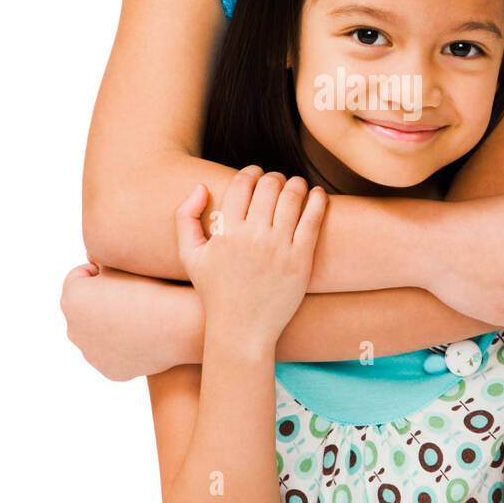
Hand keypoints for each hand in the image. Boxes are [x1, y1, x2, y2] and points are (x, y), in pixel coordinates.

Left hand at [60, 261, 192, 380]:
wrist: (179, 323)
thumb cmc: (153, 287)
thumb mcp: (123, 264)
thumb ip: (101, 262)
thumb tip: (90, 262)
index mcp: (71, 299)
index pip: (78, 277)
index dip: (100, 270)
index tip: (122, 273)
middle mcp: (73, 330)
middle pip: (83, 309)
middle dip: (99, 302)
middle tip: (130, 296)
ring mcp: (90, 355)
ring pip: (95, 334)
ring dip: (108, 325)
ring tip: (138, 316)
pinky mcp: (109, 371)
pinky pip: (111, 354)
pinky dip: (122, 347)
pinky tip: (142, 337)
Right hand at [175, 167, 327, 349]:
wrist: (241, 330)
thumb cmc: (215, 292)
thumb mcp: (190, 255)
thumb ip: (185, 216)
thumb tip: (201, 185)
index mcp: (226, 231)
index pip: (243, 182)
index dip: (251, 171)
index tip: (257, 175)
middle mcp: (252, 236)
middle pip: (269, 184)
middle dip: (274, 176)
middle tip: (277, 182)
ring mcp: (278, 248)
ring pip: (293, 196)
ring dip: (296, 184)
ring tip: (297, 187)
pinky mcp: (300, 260)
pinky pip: (313, 218)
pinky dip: (318, 199)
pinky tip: (318, 195)